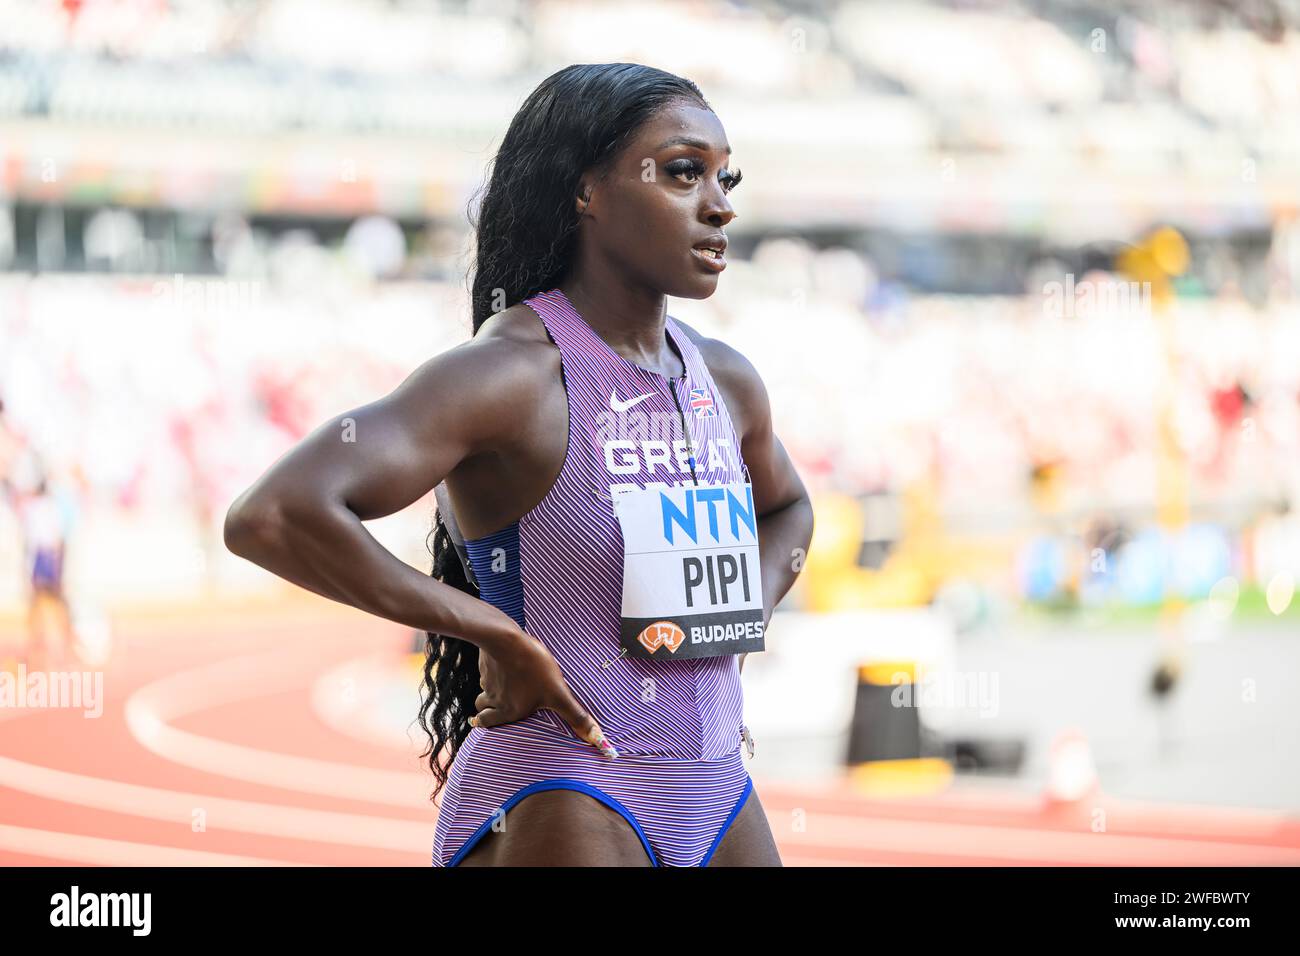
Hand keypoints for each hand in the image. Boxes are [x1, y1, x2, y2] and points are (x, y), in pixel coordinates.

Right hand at [471, 629, 618, 758]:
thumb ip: (575, 716)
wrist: (506, 639)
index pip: (486, 723)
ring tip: (501, 684)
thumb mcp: (558, 693)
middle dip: (484, 709)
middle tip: (491, 707)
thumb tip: (596, 739)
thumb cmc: (532, 667)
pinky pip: (486, 670)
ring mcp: (487, 679)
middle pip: (480, 707)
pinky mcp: (487, 661)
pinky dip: (492, 669)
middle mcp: (494, 698)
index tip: (485, 722)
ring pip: (483, 687)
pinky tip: (503, 663)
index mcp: (508, 710)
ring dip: (489, 688)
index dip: (486, 723)